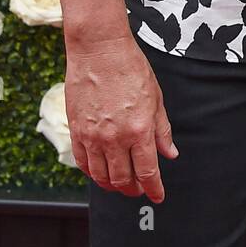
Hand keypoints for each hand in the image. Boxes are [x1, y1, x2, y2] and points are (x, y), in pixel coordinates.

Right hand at [64, 33, 178, 201]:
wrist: (99, 50)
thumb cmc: (130, 68)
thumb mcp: (156, 98)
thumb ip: (162, 130)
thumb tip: (169, 153)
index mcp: (140, 130)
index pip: (148, 172)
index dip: (154, 189)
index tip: (158, 196)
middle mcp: (115, 138)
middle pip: (123, 179)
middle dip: (133, 189)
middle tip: (139, 189)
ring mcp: (92, 136)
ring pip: (101, 176)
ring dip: (112, 185)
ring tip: (120, 184)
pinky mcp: (76, 131)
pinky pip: (82, 162)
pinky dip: (92, 173)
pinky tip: (99, 172)